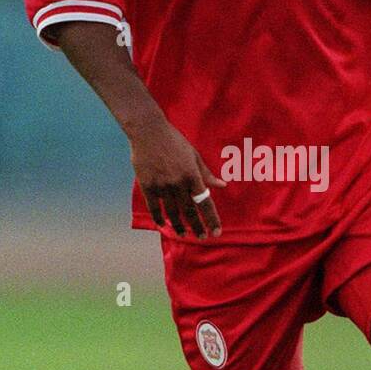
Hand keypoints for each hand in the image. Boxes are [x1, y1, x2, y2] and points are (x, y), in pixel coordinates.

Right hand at [129, 117, 225, 237]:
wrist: (148, 132)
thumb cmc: (174, 141)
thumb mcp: (194, 155)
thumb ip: (207, 173)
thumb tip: (222, 185)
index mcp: (192, 175)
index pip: (205, 202)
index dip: (211, 219)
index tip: (216, 232)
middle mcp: (178, 183)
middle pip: (190, 211)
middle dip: (197, 227)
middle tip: (201, 238)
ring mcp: (162, 186)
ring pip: (172, 212)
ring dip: (178, 226)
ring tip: (183, 234)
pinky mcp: (147, 186)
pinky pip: (154, 207)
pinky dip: (159, 218)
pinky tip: (163, 225)